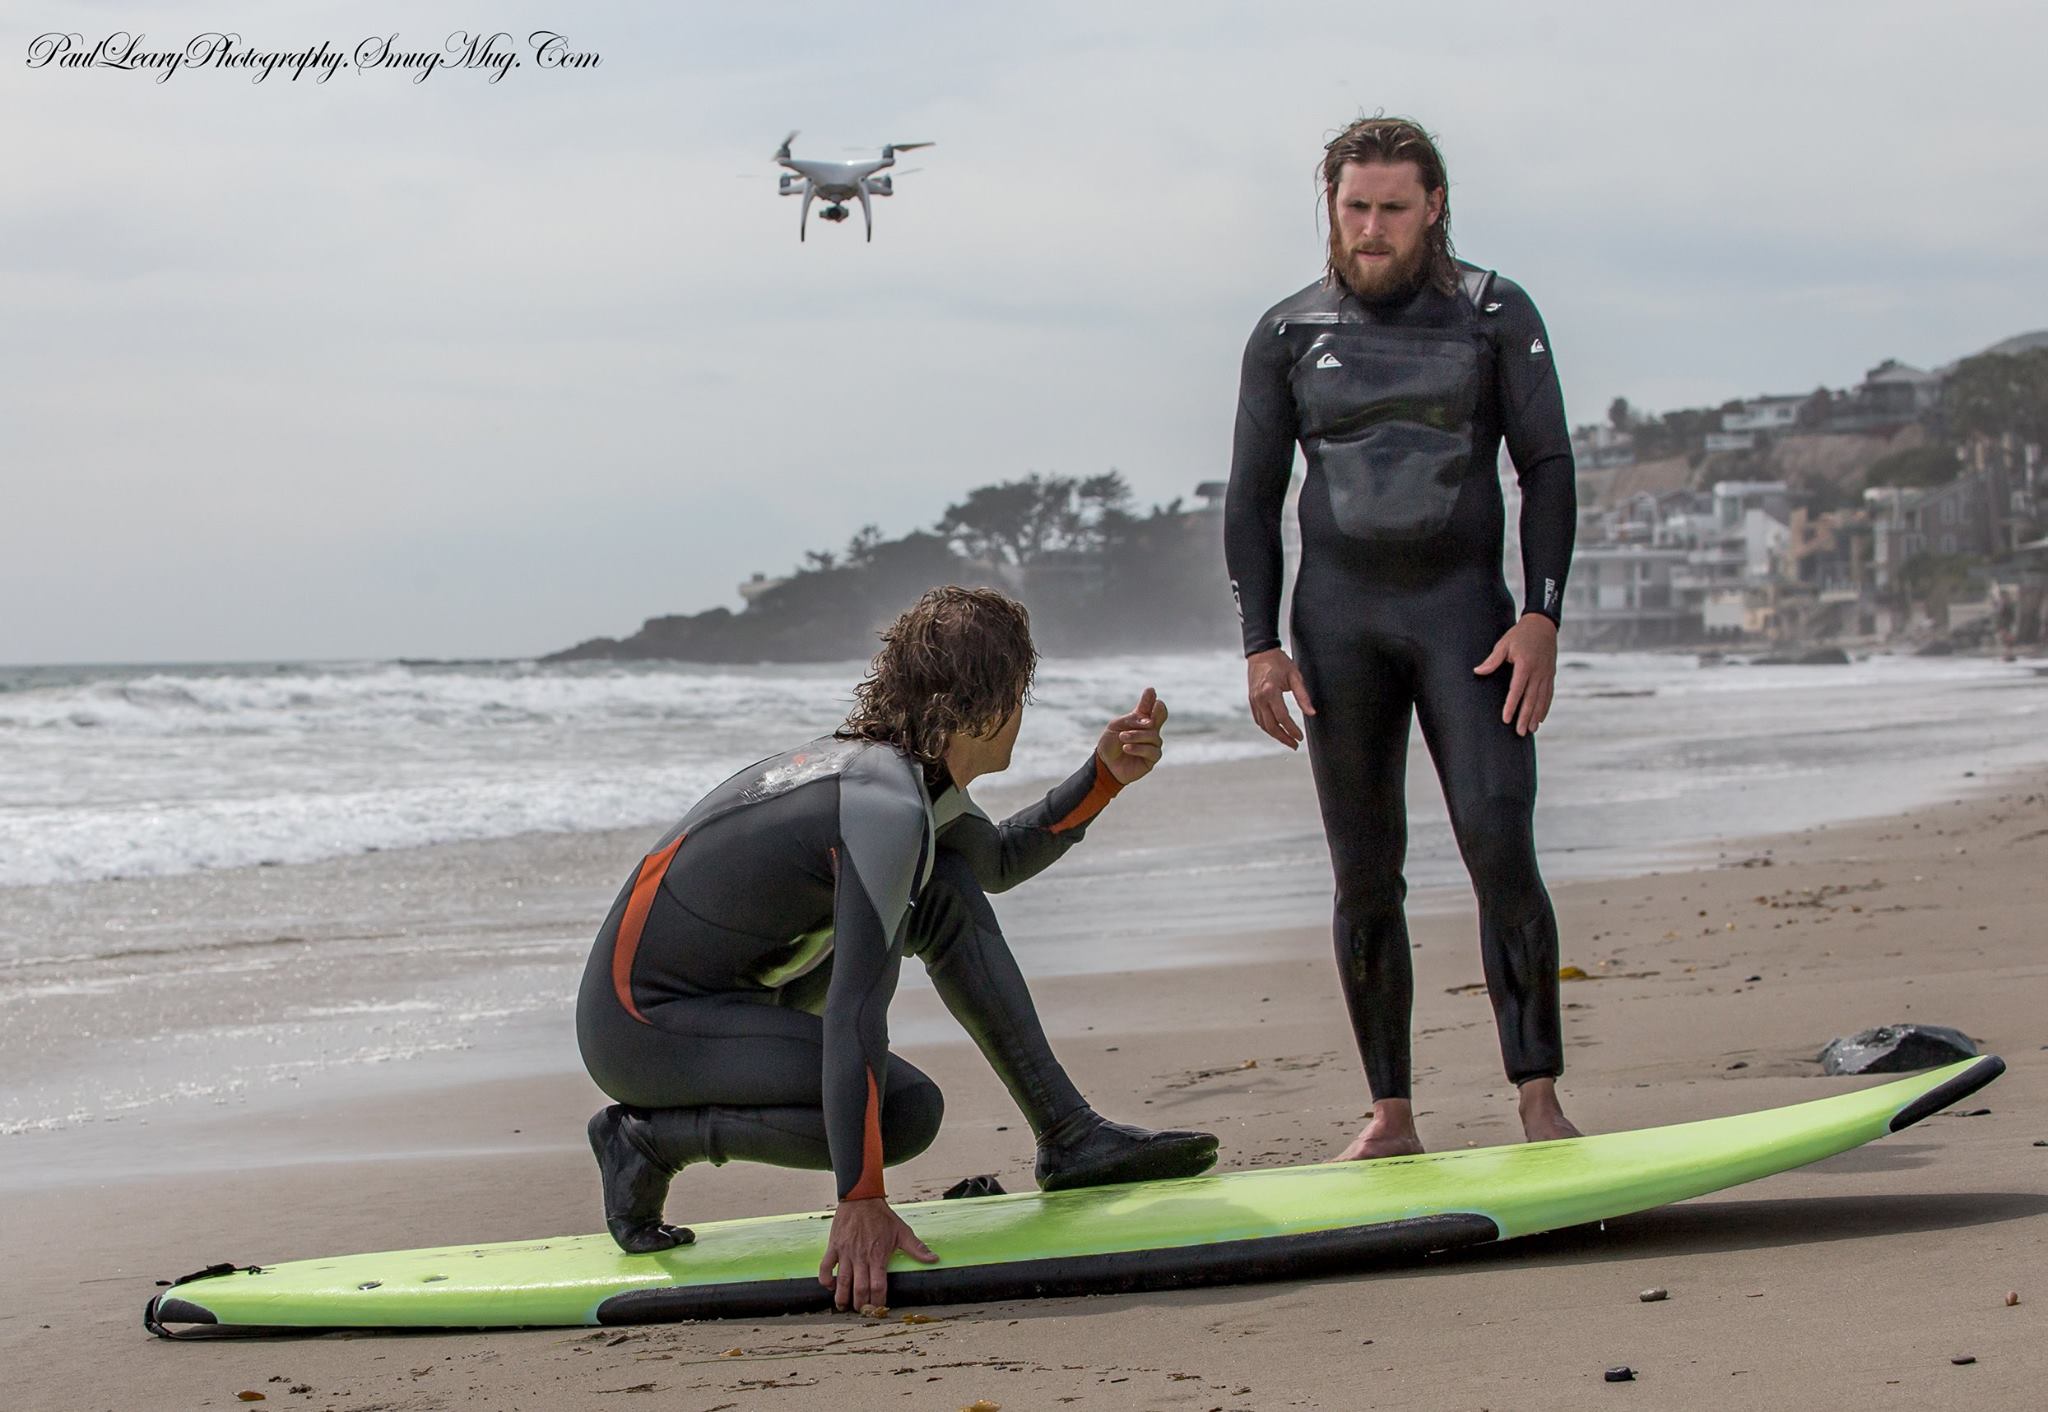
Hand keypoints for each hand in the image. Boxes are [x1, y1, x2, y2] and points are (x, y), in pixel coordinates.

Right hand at [818, 1197, 936, 1312]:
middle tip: (862, 1312)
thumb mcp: (902, 1231)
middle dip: (861, 1304)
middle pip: (860, 1288)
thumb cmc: (882, 1216)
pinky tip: (829, 1286)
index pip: (878, 1286)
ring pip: (842, 1281)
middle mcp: (861, 1257)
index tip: (880, 1309)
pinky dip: (826, 1279)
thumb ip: (917, 1248)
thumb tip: (934, 1259)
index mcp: (878, 1255)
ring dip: (842, 1297)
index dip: (878, 1300)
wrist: (861, 1198)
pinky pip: (825, 1267)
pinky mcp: (834, 1246)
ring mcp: (845, 1252)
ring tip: (844, 1307)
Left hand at [1096, 687, 1167, 785]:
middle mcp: (1149, 730)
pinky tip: (1127, 748)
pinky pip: (1152, 751)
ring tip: (1123, 738)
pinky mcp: (1152, 758)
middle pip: (1160, 716)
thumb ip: (1132, 721)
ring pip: (1153, 735)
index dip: (1150, 699)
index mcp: (1139, 719)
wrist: (1105, 764)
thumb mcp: (1115, 726)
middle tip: (1158, 704)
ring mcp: (1152, 744)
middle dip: (1159, 710)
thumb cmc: (1110, 744)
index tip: (1150, 690)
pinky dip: (1139, 748)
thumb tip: (1150, 723)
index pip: (1147, 706)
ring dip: (1137, 735)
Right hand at [1246, 648, 1315, 749]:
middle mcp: (1259, 698)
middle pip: (1271, 726)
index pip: (1282, 717)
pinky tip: (1276, 730)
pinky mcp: (1251, 700)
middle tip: (1295, 745)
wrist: (1261, 652)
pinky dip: (1267, 727)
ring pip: (1263, 725)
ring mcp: (1253, 700)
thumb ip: (1303, 696)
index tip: (1301, 737)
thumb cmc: (1280, 662)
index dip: (1292, 730)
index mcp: (1270, 691)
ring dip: (1275, 735)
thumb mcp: (1295, 676)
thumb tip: (1312, 713)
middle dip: (1283, 738)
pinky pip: (1258, 719)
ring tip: (1287, 740)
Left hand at [1473, 613, 1557, 736]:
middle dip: (1525, 717)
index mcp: (1525, 665)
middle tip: (1519, 732)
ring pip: (1541, 699)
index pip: (1517, 690)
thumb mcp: (1504, 644)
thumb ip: (1492, 660)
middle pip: (1531, 699)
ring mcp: (1546, 675)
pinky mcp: (1551, 675)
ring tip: (1530, 730)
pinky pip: (1549, 695)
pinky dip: (1545, 708)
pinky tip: (1540, 719)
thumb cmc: (1520, 634)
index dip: (1511, 705)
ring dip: (1536, 716)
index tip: (1506, 719)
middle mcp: (1538, 672)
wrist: (1543, 625)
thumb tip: (1478, 671)